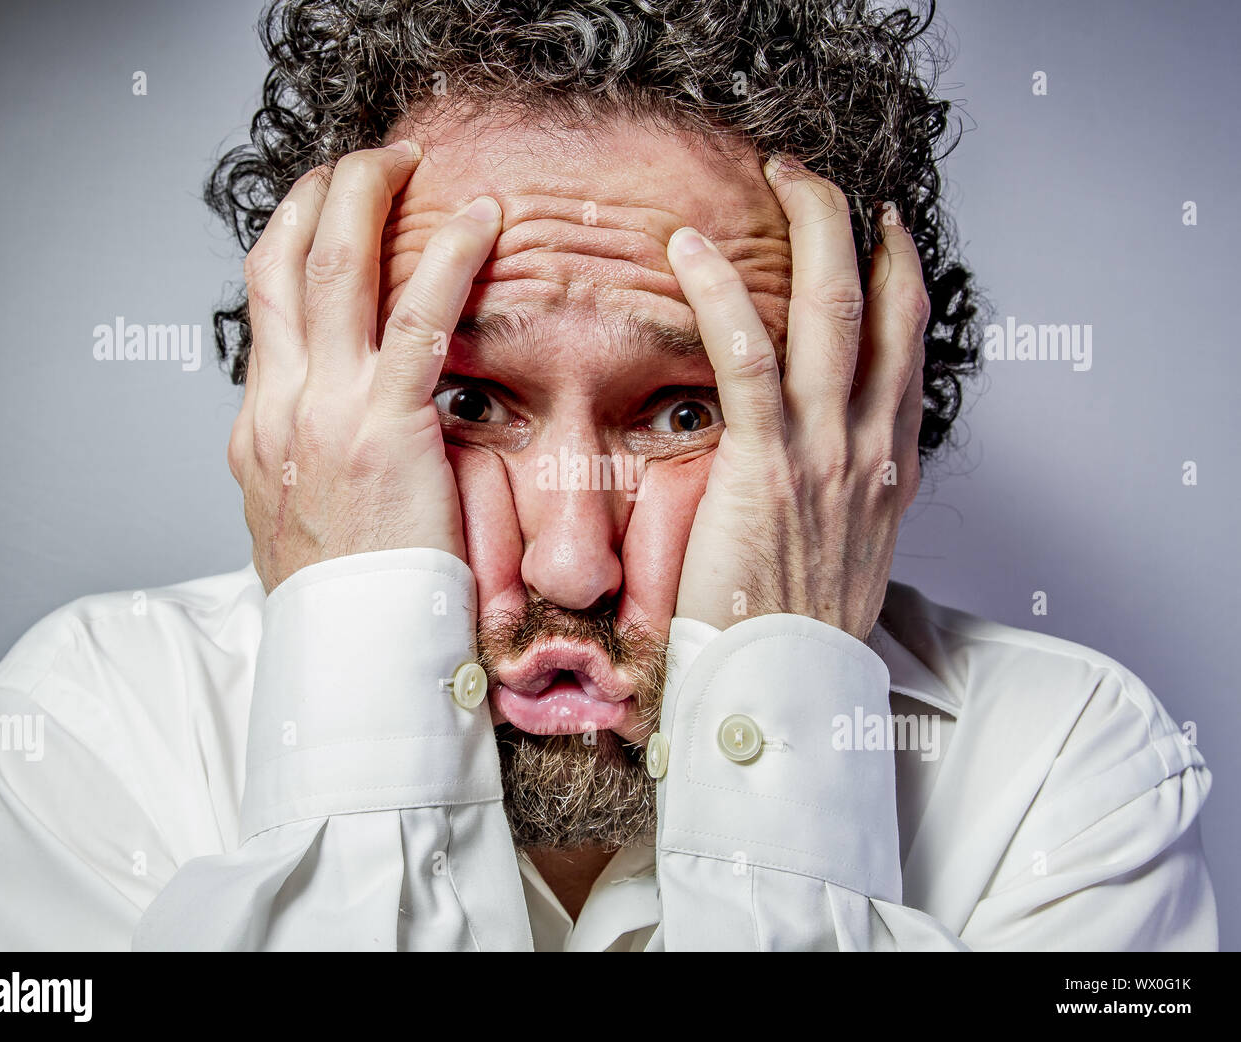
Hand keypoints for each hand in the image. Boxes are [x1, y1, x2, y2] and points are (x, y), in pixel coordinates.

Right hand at [227, 141, 503, 593]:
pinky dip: (449, 258)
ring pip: (333, 267)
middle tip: (364, 164)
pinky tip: (481, 221)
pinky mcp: (383, 429)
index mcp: (259, 430)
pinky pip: (417, 320)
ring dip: (368, 196)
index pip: (265, 307)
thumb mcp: (303, 527)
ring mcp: (324, 412)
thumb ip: (313, 469)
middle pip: (281, 263)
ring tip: (407, 161)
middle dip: (319, 196)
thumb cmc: (347, 603)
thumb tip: (340, 444)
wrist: (352, 658)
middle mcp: (279, 407)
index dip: (292, 243)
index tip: (327, 213)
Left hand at [667, 157, 927, 641]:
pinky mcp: (767, 467)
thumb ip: (836, 499)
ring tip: (775, 175)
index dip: (900, 277)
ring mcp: (827, 454)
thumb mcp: (842, 559)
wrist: (785, 696)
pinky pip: (749, 357)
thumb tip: (811, 468)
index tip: (882, 234)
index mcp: (888, 468)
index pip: (906, 349)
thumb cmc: (795, 633)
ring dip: (808, 227)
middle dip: (854, 226)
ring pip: (833, 308)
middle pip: (882, 305)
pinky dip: (722, 293)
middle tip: (817, 179)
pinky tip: (692, 250)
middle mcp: (871, 449)